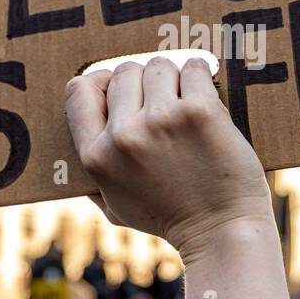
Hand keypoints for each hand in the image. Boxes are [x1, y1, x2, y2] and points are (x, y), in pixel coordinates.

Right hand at [64, 57, 272, 263]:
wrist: (220, 232)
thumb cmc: (169, 218)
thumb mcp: (114, 205)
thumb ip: (92, 172)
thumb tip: (82, 132)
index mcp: (97, 156)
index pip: (79, 91)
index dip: (100, 83)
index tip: (120, 89)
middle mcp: (124, 135)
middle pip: (125, 72)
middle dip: (144, 83)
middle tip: (163, 102)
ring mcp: (162, 120)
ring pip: (159, 66)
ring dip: (174, 79)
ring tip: (185, 102)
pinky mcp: (200, 111)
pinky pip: (194, 69)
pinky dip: (201, 77)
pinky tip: (205, 97)